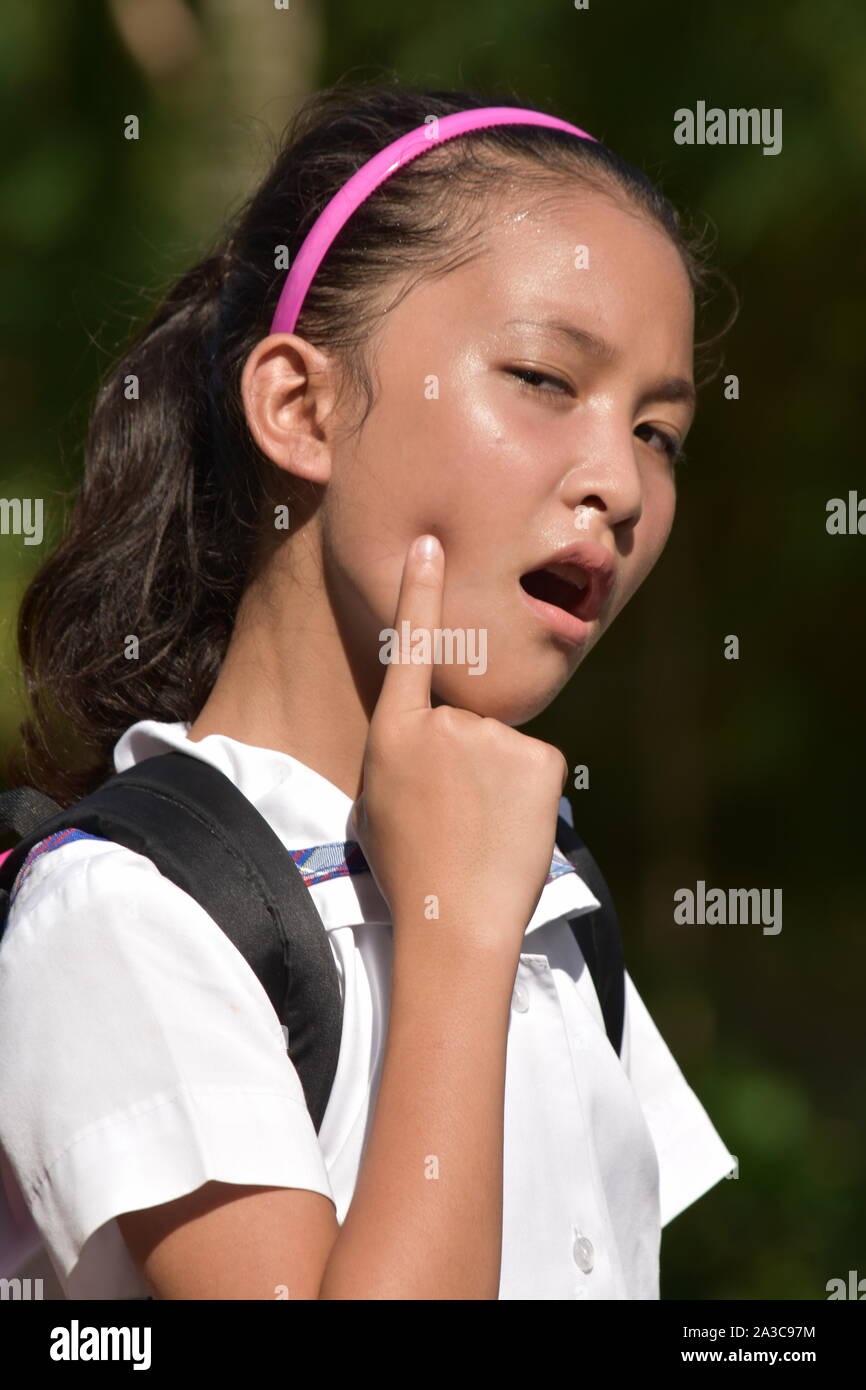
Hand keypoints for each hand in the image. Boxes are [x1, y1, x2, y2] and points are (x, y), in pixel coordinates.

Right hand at [351, 534, 567, 962]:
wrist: (455, 921)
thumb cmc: (409, 867)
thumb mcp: (381, 800)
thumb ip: (408, 750)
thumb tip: (442, 732)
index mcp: (394, 732)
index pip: (408, 646)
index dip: (420, 592)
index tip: (430, 542)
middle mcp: (443, 723)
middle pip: (465, 720)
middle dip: (465, 760)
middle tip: (453, 818)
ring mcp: (494, 738)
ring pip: (501, 748)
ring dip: (496, 782)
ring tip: (479, 831)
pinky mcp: (541, 759)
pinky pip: (533, 768)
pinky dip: (527, 796)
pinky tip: (510, 830)